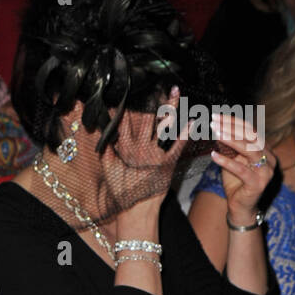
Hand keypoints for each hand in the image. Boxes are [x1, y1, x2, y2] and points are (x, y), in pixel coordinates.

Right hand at [102, 87, 187, 213]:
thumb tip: (101, 132)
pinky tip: (194, 120)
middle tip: (158, 80)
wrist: (136, 213)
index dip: (130, 103)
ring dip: (170, 107)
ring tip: (175, 90)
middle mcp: (138, 149)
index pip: (125, 120)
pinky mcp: (168, 164)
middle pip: (145, 118)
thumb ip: (105, 151)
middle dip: (151, 98)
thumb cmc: (122, 193)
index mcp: (123, 149)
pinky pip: (178, 145)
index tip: (134, 86)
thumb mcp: (108, 171)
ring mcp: (154, 155)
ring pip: (161, 126)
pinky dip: (186, 133)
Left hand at [209, 115, 273, 220]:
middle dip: (231, 127)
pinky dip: (227, 162)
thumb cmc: (236, 184)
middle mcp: (269, 157)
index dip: (234, 122)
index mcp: (265, 149)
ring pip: (249, 150)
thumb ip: (228, 148)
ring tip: (216, 133)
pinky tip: (213, 156)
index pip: (250, 130)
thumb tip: (218, 129)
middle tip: (214, 122)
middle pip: (251, 136)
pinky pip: (241, 170)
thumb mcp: (231, 162)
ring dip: (231, 140)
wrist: (241, 209)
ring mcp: (266, 171)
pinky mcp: (258, 183)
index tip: (217, 116)